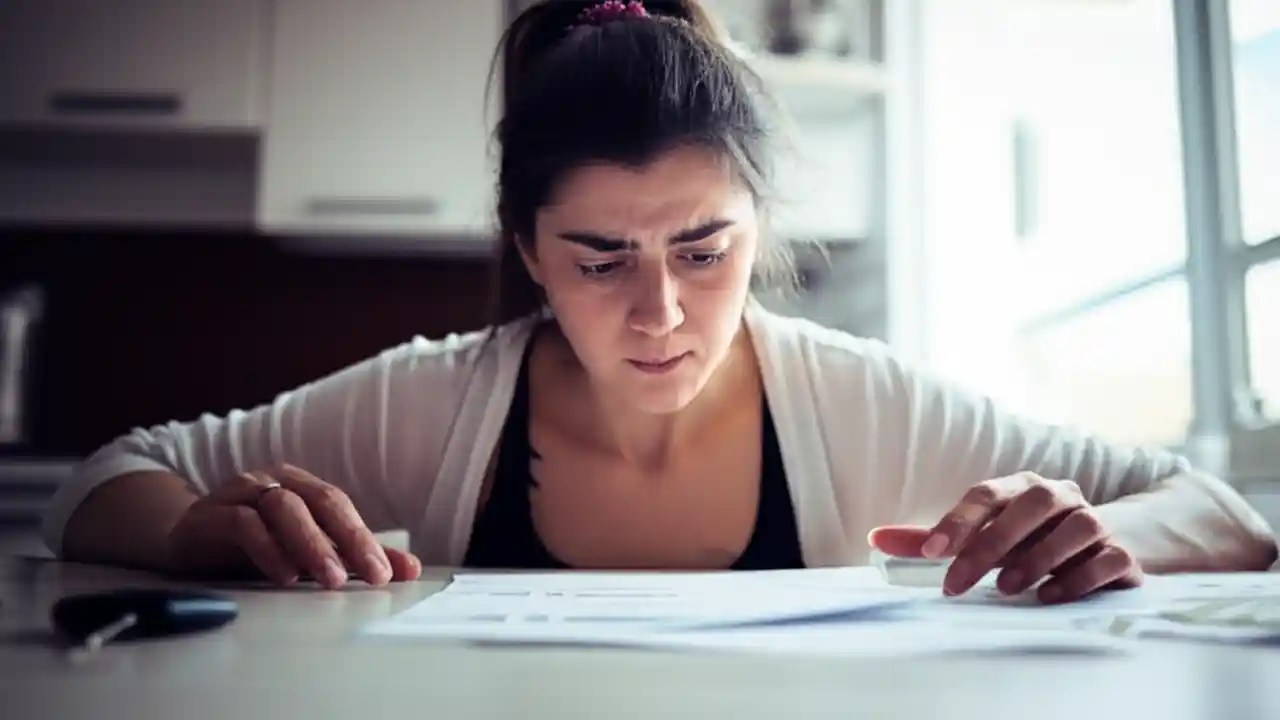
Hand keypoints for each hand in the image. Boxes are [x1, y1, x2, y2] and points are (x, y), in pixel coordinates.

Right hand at [166, 464, 421, 588]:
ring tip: (332, 580)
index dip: (368, 538)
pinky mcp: (210, 515)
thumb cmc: (251, 543)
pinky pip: (243, 524)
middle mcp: (273, 482)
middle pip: (321, 502)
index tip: (393, 573)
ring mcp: (240, 493)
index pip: (341, 506)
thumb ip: (352, 557)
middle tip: (374, 576)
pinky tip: (284, 575)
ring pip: (284, 508)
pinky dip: (267, 549)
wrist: (181, 539)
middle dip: (351, 540)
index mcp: (300, 485)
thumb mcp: (304, 550)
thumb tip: (408, 569)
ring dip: (312, 544)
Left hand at [868, 472, 1141, 603]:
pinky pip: (1107, 559)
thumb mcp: (980, 538)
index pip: (986, 493)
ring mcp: (1096, 523)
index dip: (957, 521)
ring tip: (1005, 589)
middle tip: (956, 583)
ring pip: (1075, 527)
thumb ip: (934, 539)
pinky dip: (1077, 578)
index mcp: (1021, 487)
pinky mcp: (1122, 555)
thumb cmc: (1026, 542)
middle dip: (990, 544)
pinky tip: (1047, 597)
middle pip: (1030, 505)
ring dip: (1037, 558)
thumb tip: (876, 539)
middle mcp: (1061, 497)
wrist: (1098, 551)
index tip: (928, 554)